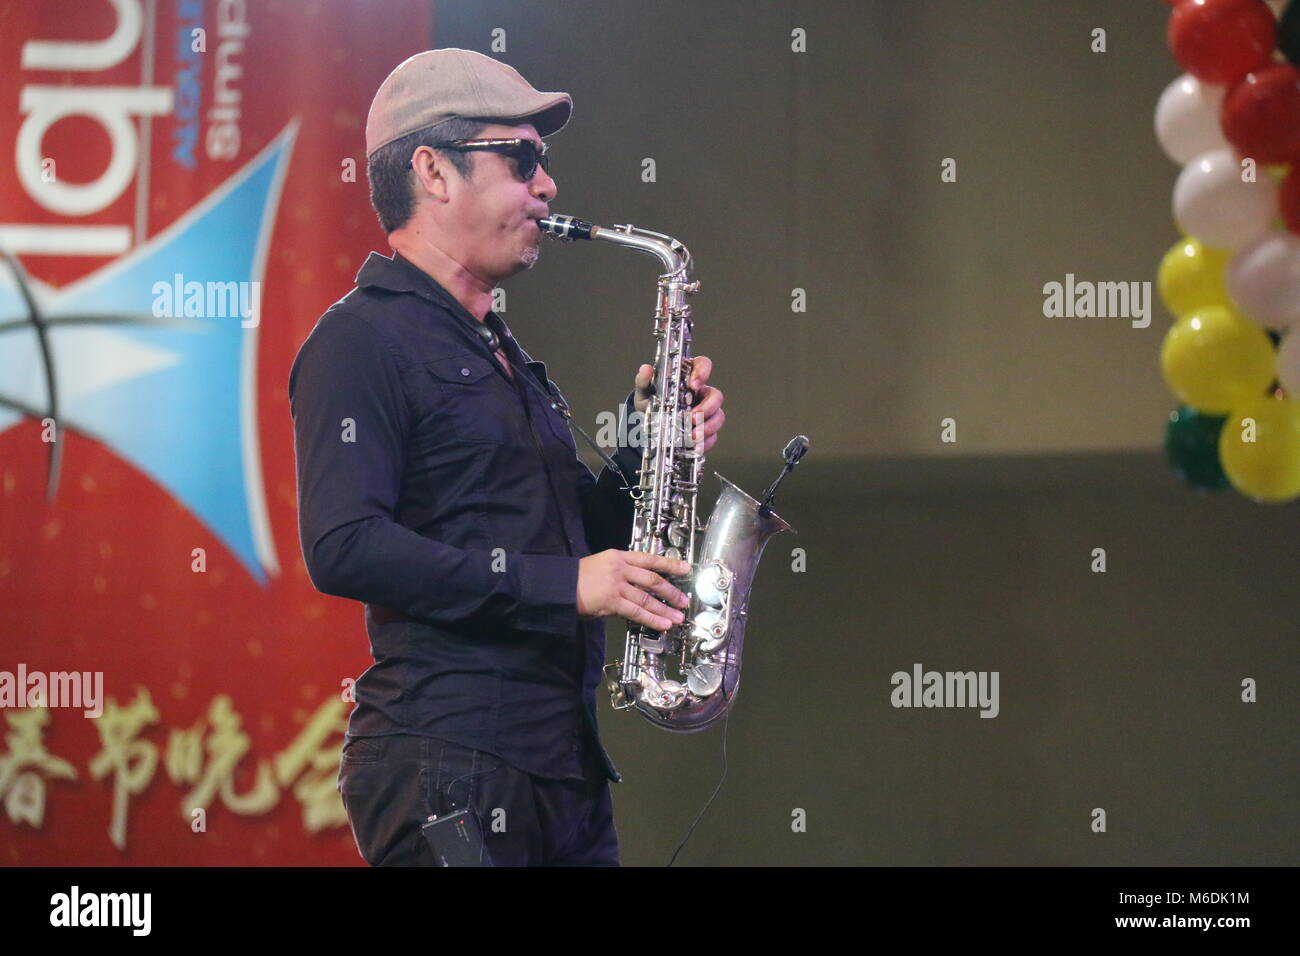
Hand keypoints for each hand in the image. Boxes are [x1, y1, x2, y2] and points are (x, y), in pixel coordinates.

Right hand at [577, 550, 691, 631]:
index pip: (650, 558)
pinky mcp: (611, 601)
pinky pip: (636, 611)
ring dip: (664, 609)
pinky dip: (651, 619)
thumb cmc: (577, 577)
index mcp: (619, 556)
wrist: (558, 585)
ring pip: (647, 598)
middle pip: (653, 579)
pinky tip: (662, 624)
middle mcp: (620, 568)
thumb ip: (622, 574)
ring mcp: (616, 584)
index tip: (686, 568)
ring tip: (677, 617)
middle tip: (684, 601)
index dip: (670, 563)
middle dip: (671, 591)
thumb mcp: (602, 566)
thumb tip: (640, 588)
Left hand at [632, 356, 724, 453]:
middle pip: (716, 396)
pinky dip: (704, 442)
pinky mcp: (706, 431)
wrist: (647, 427)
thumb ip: (644, 381)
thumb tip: (645, 369)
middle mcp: (701, 394)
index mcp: (689, 378)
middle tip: (692, 417)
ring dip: (707, 427)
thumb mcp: (645, 392)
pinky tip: (693, 445)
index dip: (703, 372)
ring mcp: (706, 413)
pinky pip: (712, 436)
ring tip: (692, 436)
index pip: (703, 365)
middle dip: (707, 408)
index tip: (693, 384)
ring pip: (718, 417)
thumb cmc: (651, 403)